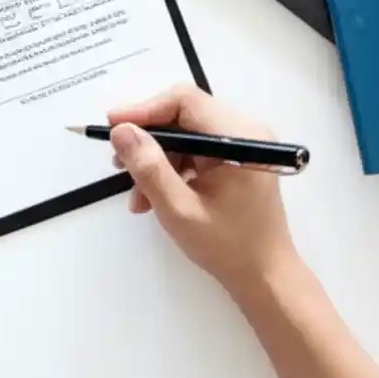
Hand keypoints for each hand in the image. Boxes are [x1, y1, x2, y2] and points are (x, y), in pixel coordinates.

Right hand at [108, 85, 297, 293]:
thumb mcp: (179, 209)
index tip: (113, 127)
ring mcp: (241, 146)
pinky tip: (153, 198)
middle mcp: (245, 131)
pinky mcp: (235, 160)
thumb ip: (149, 168)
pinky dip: (171, 171)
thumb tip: (121, 131)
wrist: (265, 276)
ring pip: (185, 136)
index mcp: (239, 137)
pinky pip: (194, 152)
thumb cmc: (227, 246)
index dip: (145, 109)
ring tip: (137, 196)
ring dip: (156, 161)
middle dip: (148, 139)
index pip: (185, 101)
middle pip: (183, 116)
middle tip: (118, 163)